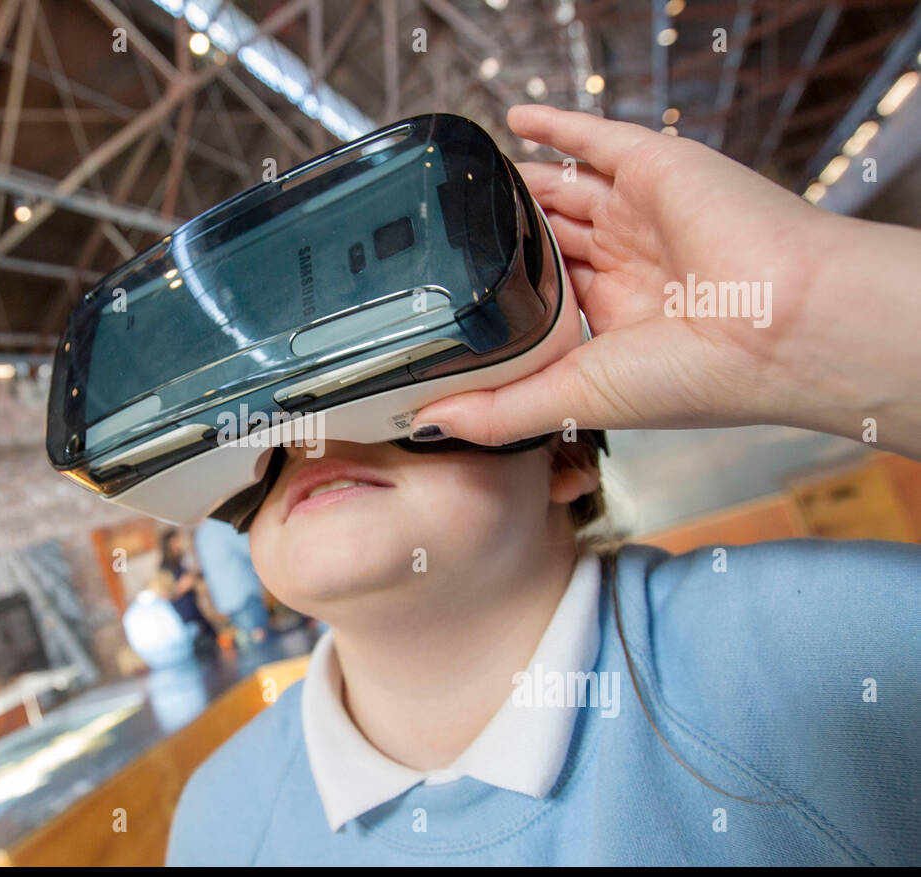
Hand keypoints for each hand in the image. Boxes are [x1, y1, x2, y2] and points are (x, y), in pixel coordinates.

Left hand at [411, 104, 920, 460]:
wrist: (779, 326)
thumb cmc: (696, 376)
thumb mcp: (573, 399)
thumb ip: (498, 409)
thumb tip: (427, 423)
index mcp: (616, 322)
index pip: (545, 299)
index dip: (503, 295)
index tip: (451, 295)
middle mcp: (630, 265)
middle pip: (551, 240)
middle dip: (506, 239)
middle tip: (451, 232)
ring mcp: (642, 214)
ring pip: (565, 190)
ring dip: (520, 187)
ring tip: (470, 185)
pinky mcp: (655, 166)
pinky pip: (594, 137)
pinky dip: (554, 126)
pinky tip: (511, 122)